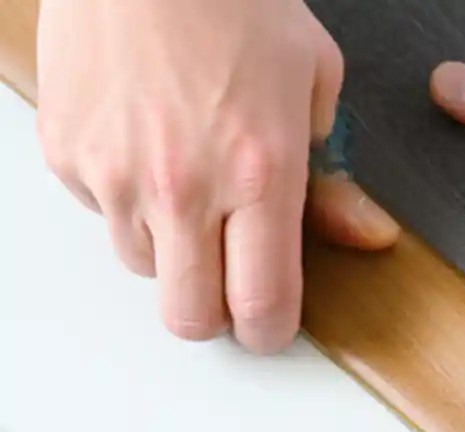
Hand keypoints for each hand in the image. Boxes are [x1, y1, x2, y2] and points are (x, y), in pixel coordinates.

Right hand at [36, 0, 400, 353]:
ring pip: (143, 270)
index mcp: (260, 173)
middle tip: (230, 277)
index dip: (273, 332)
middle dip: (217, 312)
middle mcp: (183, 188)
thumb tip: (363, 234)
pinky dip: (127, 202)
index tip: (274, 326)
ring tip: (191, 188)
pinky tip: (148, 148)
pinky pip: (102, 215)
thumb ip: (332, 175)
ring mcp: (116, 176)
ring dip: (171, 251)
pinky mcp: (67, 157)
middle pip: (190, 317)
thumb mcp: (313, 82)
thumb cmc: (232, 1)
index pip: (264, 305)